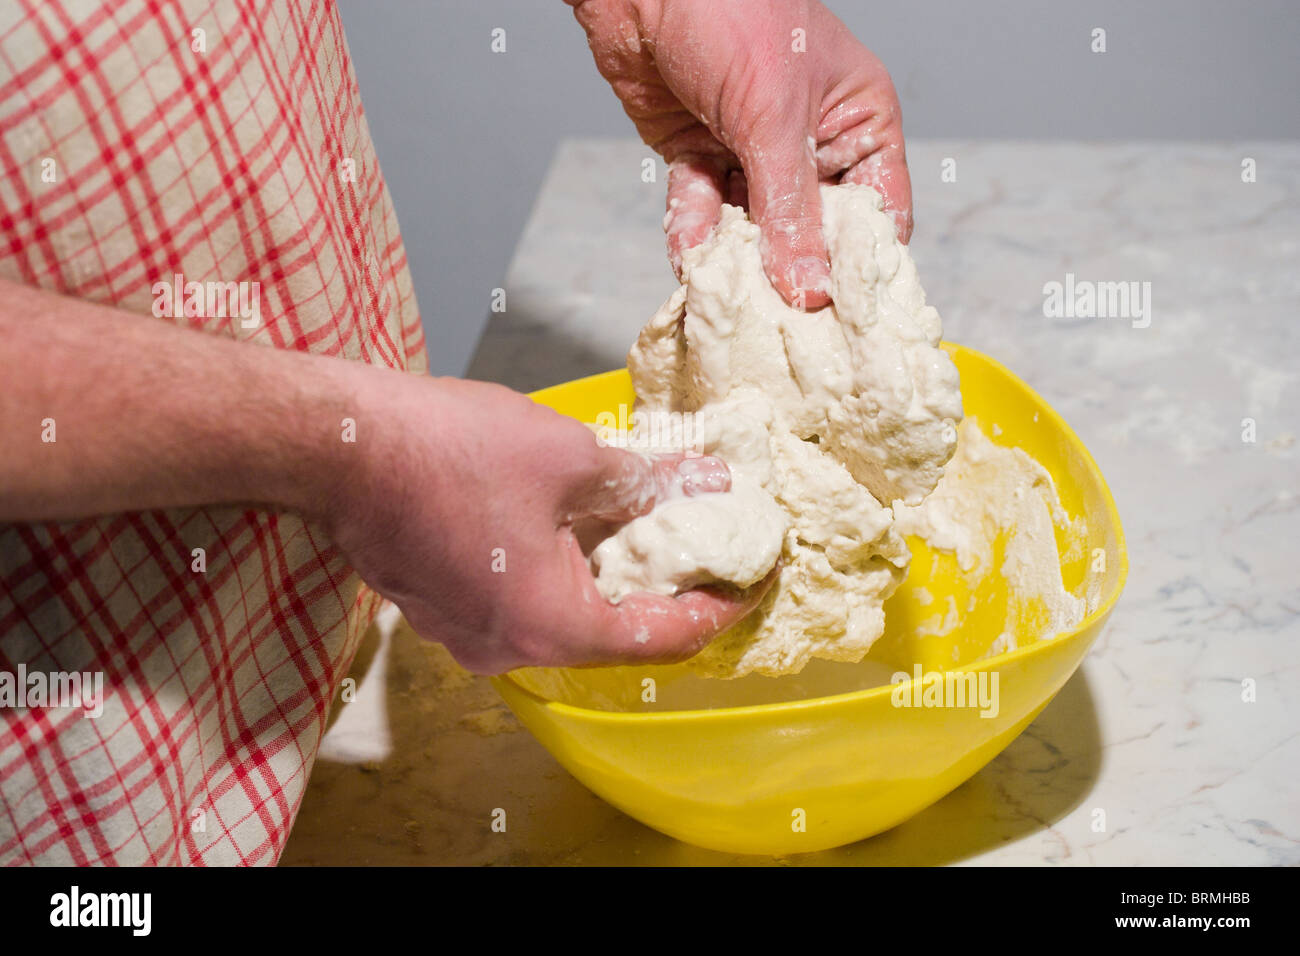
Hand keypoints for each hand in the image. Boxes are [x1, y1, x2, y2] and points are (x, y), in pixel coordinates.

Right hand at [321, 370, 771, 672]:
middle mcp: (513, 650)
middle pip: (615, 634)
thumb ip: (649, 481)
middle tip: (706, 544)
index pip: (662, 638)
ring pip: (566, 618)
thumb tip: (710, 484)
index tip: (754, 577)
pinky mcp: (446, 610)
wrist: (341, 446)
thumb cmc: (451, 451)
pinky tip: (581, 522)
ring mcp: (472, 636)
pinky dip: (563, 572)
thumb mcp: (572, 458)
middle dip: (666, 588)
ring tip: (651, 524)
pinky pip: (524, 604)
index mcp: (553, 627)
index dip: (719, 608)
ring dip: (611, 575)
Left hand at [568, 0, 912, 308]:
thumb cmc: (730, 11)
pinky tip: (690, 254)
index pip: (878, 211)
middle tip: (782, 322)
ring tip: (730, 294)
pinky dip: (694, 232)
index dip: (862, 266)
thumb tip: (810, 288)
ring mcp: (753, 151)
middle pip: (813, 230)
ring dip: (737, 258)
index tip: (847, 321)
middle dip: (793, 270)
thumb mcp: (772, 116)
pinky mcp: (701, 155)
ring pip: (753, 228)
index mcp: (858, 120)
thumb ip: (790, 209)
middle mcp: (811, 141)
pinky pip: (703, 210)